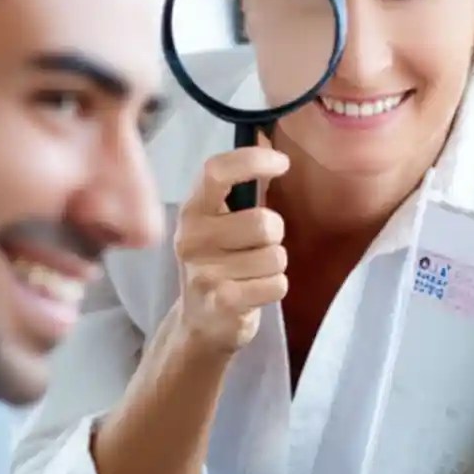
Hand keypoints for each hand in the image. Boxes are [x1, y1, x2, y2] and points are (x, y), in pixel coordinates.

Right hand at [171, 140, 289, 356]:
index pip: (217, 171)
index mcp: (193, 210)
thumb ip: (241, 190)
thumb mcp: (218, 222)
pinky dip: (275, 288)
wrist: (200, 323)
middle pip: (264, 222)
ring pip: (275, 256)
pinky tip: (254, 293)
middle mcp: (191, 238)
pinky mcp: (222, 302)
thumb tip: (273, 150)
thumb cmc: (219, 263)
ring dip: (274, 265)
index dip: (253, 161)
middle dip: (275, 234)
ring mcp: (204, 272)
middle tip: (257, 246)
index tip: (282, 163)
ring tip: (252, 273)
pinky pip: (277, 283)